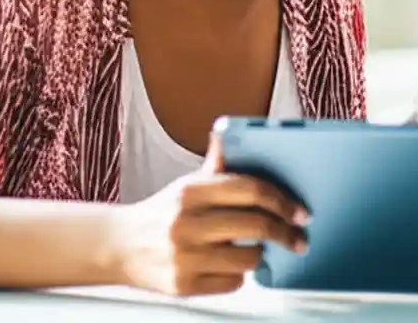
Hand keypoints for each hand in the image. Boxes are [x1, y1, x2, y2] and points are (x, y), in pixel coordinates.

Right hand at [111, 135, 308, 296]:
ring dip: (260, 255)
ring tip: (256, 249)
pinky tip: (230, 266)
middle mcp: (186, 223)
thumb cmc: (161, 213)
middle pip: (256, 225)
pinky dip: (238, 275)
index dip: (282, 201)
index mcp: (190, 191)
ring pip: (248, 258)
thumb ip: (216, 166)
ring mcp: (184, 256)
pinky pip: (232, 283)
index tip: (299, 212)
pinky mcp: (183, 285)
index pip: (251, 190)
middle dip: (285, 233)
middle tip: (298, 238)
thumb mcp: (186, 185)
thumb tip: (229, 133)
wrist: (118, 245)